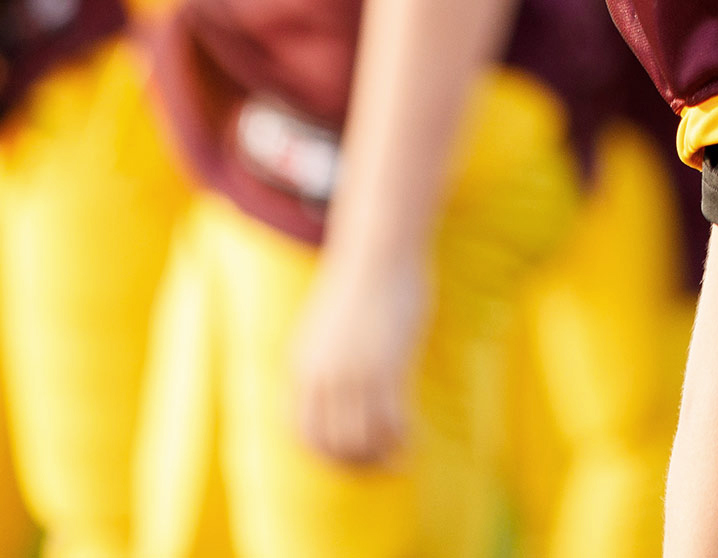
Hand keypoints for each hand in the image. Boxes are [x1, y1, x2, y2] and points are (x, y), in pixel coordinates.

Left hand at [291, 241, 428, 465]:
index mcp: (304, 368)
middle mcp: (323, 375)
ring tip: (399, 461)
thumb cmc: (364, 282)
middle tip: (380, 469)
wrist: (380, 249)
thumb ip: (330, 359)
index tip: (349, 462)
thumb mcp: (333, 327)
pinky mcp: (387, 365)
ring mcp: (354, 371)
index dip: (324, 456)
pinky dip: (402, 443)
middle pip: (330, 443)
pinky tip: (414, 446)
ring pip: (361, 439)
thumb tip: (339, 384)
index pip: (303, 432)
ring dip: (380, 458)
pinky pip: (391, 422)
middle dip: (354, 465)